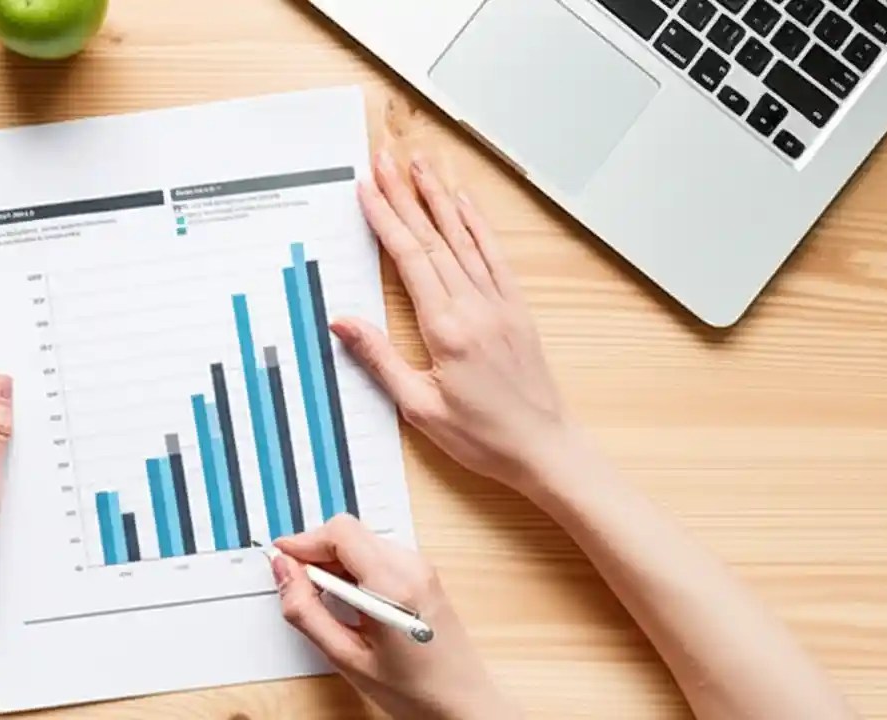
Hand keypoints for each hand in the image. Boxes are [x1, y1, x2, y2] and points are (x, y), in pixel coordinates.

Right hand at [273, 516, 519, 719]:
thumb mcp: (347, 657)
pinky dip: (355, 569)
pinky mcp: (424, 575)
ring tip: (327, 603)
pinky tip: (351, 603)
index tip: (283, 560)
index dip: (304, 542)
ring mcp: (422, 568)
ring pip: (362, 542)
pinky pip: (378, 555)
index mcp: (393, 584)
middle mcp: (412, 566)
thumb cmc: (415, 691)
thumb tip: (284, 572)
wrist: (464, 705)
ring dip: (336, 563)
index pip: (340, 532)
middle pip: (350, 533)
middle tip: (299, 587)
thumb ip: (306, 611)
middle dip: (317, 553)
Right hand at [332, 150, 568, 490]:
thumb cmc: (482, 437)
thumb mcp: (419, 408)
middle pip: (433, 237)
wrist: (545, 449)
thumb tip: (342, 321)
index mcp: (447, 328)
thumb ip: (379, 359)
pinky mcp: (516, 309)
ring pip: (464, 237)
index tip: (366, 187)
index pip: (410, 258)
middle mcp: (475, 305)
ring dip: (439, 196)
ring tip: (420, 163)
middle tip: (384, 157)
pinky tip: (464, 201)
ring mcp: (499, 303)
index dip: (386, 218)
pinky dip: (477, 224)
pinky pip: (494, 255)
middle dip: (405, 193)